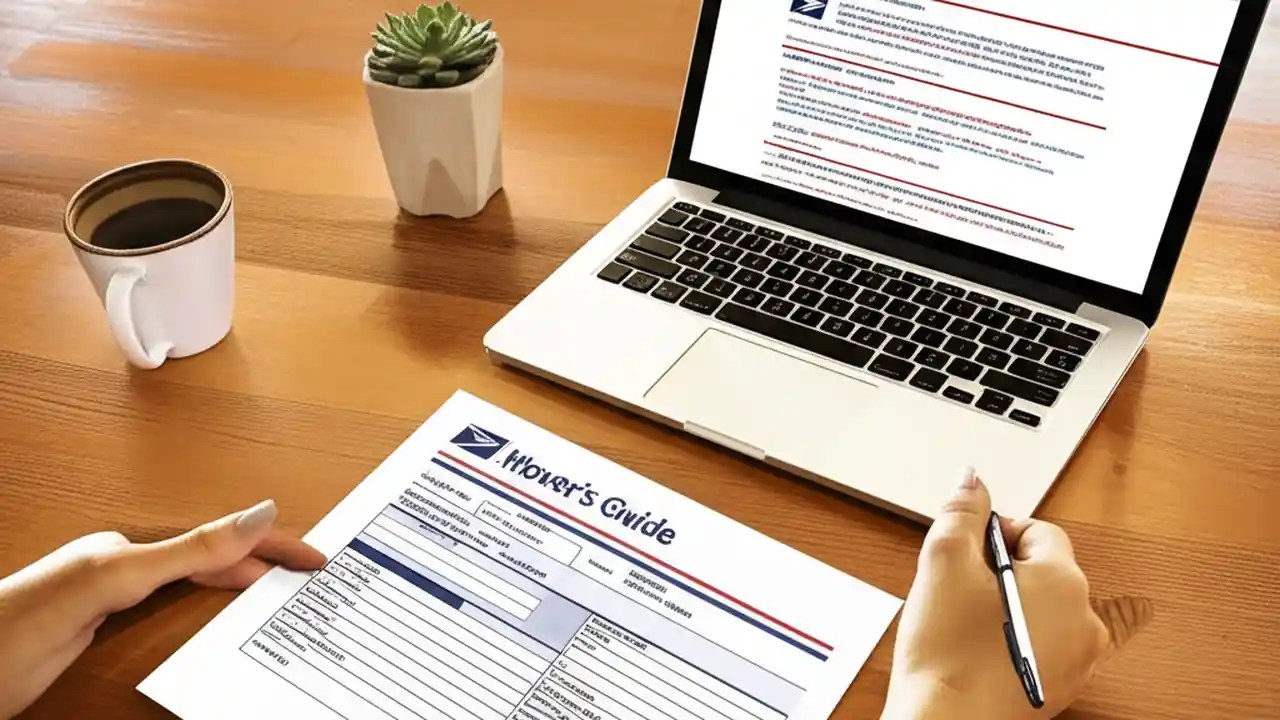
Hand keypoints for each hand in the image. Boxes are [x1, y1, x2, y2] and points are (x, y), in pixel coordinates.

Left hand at [0, 500, 325, 718]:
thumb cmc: (17, 622)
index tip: (313, 557)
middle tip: (312, 571)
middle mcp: (125, 567)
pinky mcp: (102, 633)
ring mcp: (114, 601)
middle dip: (266, 560)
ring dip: (241, 583)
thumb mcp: (115, 578)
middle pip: (214, 559)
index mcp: (129, 547)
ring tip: (282, 586)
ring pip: (197, 585)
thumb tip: (253, 514)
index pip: (219, 540)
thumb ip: (186, 551)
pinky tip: (219, 615)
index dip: (270, 545)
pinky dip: (209, 609)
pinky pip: (175, 612)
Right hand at [882, 469, 1149, 718]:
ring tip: (966, 622)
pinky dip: (1013, 639)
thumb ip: (962, 511)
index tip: (964, 551)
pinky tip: (978, 649)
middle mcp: (1085, 620)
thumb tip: (972, 480)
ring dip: (1006, 605)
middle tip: (958, 588)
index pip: (1039, 530)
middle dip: (999, 570)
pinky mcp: (1061, 687)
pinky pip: (1041, 644)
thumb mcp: (944, 561)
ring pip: (1042, 608)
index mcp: (1065, 581)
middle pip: (1042, 569)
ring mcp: (1077, 659)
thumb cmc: (949, 656)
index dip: (994, 534)